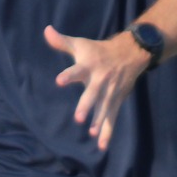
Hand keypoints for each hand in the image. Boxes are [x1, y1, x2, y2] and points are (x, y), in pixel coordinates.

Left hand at [44, 25, 151, 150]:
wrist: (130, 53)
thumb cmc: (99, 50)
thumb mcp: (81, 44)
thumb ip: (62, 42)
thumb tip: (46, 30)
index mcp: (89, 66)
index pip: (76, 71)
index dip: (68, 76)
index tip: (59, 81)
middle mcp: (100, 80)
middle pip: (93, 94)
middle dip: (87, 106)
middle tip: (79, 118)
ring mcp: (109, 92)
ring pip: (104, 108)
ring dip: (98, 120)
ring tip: (91, 132)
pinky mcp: (116, 101)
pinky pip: (111, 118)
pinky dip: (107, 132)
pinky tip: (101, 146)